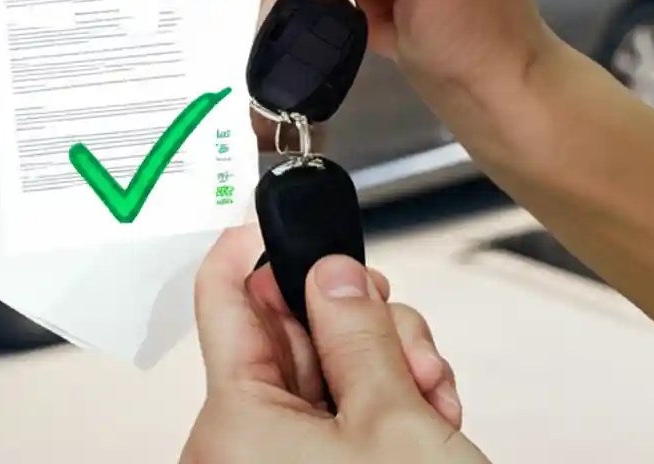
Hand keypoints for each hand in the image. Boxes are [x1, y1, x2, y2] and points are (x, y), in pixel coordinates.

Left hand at [182, 225, 488, 463]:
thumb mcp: (394, 421)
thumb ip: (359, 332)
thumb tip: (330, 273)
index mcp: (232, 425)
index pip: (222, 302)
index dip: (250, 247)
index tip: (276, 213)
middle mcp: (238, 448)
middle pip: (287, 336)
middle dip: (354, 322)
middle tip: (397, 327)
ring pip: (323, 376)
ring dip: (384, 367)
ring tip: (431, 393)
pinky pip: (335, 419)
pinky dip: (383, 407)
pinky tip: (426, 416)